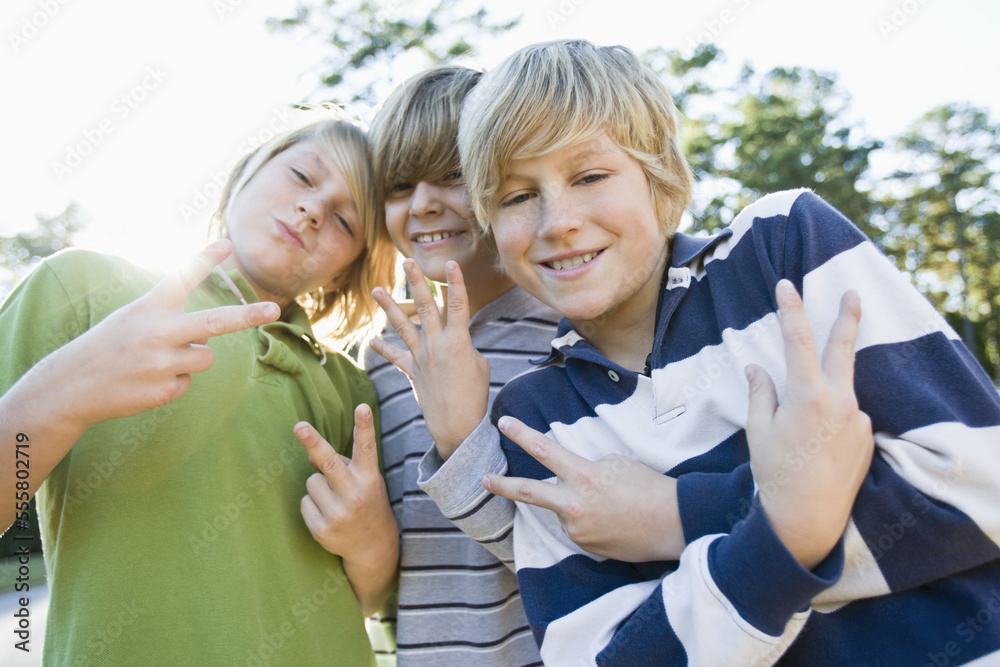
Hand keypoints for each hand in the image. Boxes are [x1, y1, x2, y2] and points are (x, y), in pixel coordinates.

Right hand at [50, 239, 279, 431]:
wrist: (71, 386)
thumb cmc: (108, 346)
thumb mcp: (132, 318)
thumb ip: (170, 319)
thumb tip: (209, 338)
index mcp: (149, 308)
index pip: (181, 277)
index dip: (206, 259)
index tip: (227, 243)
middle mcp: (158, 332)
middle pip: (215, 322)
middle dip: (248, 316)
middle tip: (274, 310)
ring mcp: (162, 362)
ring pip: (206, 357)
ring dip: (192, 358)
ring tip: (156, 361)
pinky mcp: (164, 389)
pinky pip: (188, 381)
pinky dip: (174, 381)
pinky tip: (146, 380)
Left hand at [297, 404, 398, 615]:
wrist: (374, 548)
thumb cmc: (367, 504)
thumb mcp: (363, 481)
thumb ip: (341, 465)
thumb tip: (308, 455)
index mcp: (369, 478)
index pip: (367, 448)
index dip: (364, 426)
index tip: (362, 407)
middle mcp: (355, 495)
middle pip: (329, 463)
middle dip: (313, 442)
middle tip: (298, 426)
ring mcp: (339, 514)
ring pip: (311, 482)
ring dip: (318, 488)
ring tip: (335, 501)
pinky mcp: (323, 530)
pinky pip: (304, 503)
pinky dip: (312, 506)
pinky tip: (328, 516)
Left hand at [370, 259, 489, 458]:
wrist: (456, 424)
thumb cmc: (474, 395)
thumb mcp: (478, 365)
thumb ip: (464, 345)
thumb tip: (453, 340)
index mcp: (458, 342)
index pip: (458, 304)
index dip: (455, 281)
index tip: (450, 262)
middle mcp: (436, 345)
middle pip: (425, 307)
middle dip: (416, 282)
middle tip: (408, 262)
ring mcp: (420, 357)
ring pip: (402, 326)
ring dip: (389, 306)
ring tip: (377, 289)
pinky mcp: (411, 371)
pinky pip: (395, 357)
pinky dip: (383, 350)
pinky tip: (372, 341)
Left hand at [482, 416, 684, 561]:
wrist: (674, 525)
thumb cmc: (650, 488)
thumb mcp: (615, 463)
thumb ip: (586, 468)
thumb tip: (573, 481)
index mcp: (583, 476)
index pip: (544, 450)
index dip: (521, 434)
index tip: (503, 423)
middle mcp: (573, 505)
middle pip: (529, 492)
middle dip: (503, 485)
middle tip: (484, 480)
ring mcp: (577, 529)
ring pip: (565, 510)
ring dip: (578, 504)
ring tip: (614, 505)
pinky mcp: (585, 547)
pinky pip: (579, 528)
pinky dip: (591, 521)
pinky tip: (615, 521)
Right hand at [745, 280, 873, 569]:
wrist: (807, 518)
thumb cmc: (775, 473)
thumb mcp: (758, 431)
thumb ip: (760, 393)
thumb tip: (756, 368)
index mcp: (808, 396)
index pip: (798, 341)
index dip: (791, 310)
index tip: (786, 286)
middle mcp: (840, 402)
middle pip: (844, 348)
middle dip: (848, 317)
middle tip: (853, 292)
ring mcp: (858, 419)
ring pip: (839, 392)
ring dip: (822, 398)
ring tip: (803, 437)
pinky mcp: (867, 437)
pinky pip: (846, 417)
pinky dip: (831, 423)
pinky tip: (816, 451)